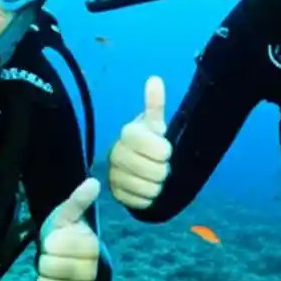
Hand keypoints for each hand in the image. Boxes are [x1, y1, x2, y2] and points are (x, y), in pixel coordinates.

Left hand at [36, 177, 101, 280]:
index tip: (55, 243)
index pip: (53, 248)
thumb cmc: (68, 236)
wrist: (76, 266)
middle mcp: (92, 274)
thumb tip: (93, 182)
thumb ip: (78, 201)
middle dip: (44, 263)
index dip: (49, 245)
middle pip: (48, 269)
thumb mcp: (69, 216)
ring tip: (51, 274)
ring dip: (42, 280)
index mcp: (91, 248)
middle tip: (52, 259)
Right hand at [107, 76, 171, 209]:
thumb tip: (155, 79)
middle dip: (162, 171)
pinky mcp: (115, 194)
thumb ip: (155, 105)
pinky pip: (138, 202)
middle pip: (151, 170)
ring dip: (157, 186)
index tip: (167, 151)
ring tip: (156, 179)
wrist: (140, 165)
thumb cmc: (152, 142)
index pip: (150, 145)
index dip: (162, 150)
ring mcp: (113, 175)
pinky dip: (148, 199)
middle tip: (163, 168)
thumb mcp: (156, 124)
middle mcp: (116, 153)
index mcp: (128, 134)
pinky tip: (148, 190)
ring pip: (146, 187)